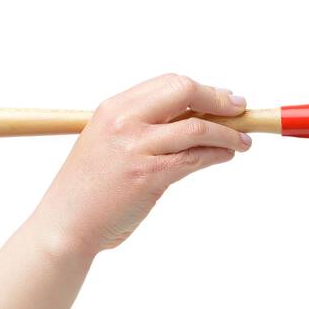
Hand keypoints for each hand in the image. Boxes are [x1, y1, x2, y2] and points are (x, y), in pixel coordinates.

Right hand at [34, 74, 250, 255]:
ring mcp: (136, 148)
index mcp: (113, 108)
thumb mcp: (106, 143)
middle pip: (185, 91)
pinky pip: (195, 158)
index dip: (202, 89)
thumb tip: (192, 116)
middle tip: (241, 111)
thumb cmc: (88, 190)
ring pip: (197, 128)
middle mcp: (124, 121)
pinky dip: (218, 154)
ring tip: (243, 141)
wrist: (65, 225)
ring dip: (228, 133)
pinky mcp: (149, 176)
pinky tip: (227, 156)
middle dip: (220, 100)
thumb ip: (140, 126)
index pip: (168, 83)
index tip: (222, 98)